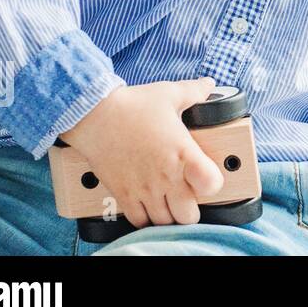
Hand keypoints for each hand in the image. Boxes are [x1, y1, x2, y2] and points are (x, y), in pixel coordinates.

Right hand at [57, 77, 226, 228]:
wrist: (93, 115)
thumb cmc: (133, 104)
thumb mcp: (170, 93)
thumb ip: (195, 91)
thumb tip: (209, 84)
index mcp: (183, 153)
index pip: (211, 184)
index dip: (214, 183)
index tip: (207, 177)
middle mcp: (165, 176)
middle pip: (188, 215)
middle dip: (190, 208)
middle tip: (186, 195)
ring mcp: (143, 189)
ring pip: (163, 222)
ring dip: (168, 214)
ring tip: (167, 201)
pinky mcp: (122, 194)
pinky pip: (138, 221)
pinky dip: (145, 218)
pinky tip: (147, 205)